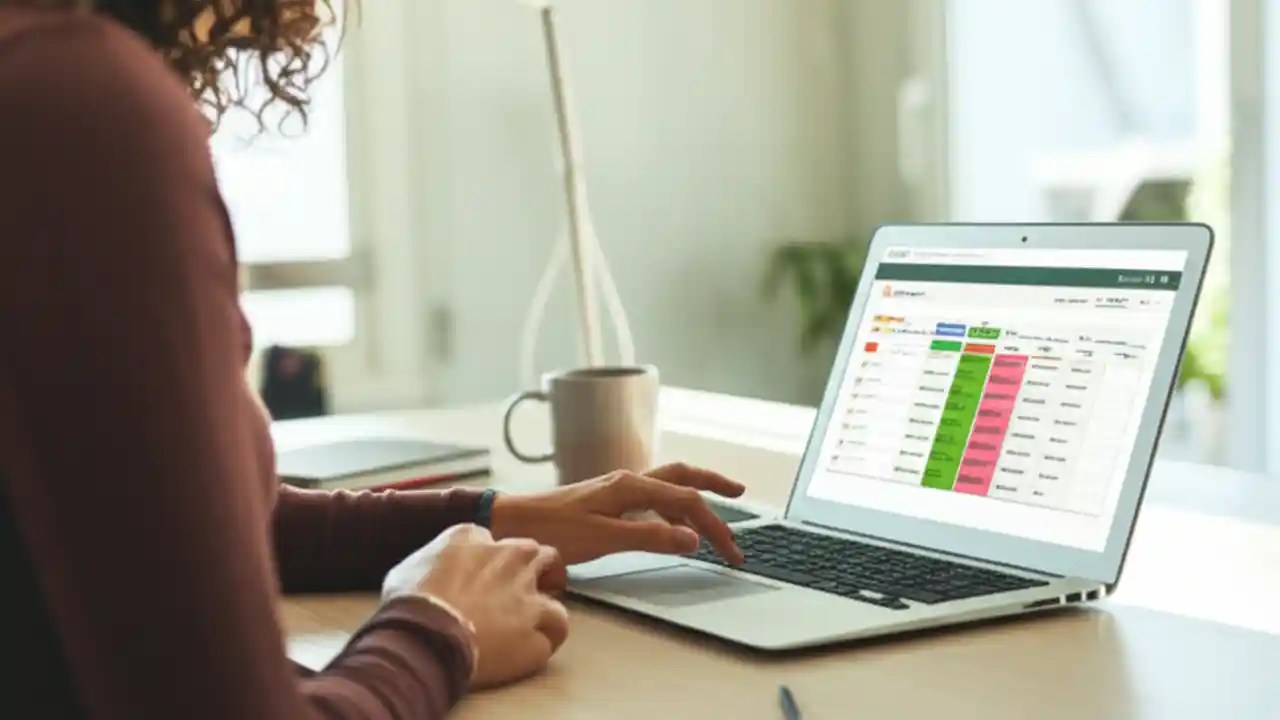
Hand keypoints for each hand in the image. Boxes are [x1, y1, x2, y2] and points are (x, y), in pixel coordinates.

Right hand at [382, 524, 569, 688]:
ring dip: (546, 606)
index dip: (490, 563)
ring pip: (556, 589)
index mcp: (474, 537)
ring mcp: (529, 590)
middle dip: (533, 573)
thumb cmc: (410, 603)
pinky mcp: (540, 624)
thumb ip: (433, 560)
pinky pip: (556, 629)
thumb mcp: (408, 567)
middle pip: (538, 555)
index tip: (480, 581)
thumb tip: (435, 570)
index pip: (494, 541)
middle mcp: (510, 556)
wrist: (426, 634)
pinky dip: (545, 640)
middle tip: (517, 598)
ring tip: (531, 625)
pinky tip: (528, 651)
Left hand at [490, 463, 746, 564]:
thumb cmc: (551, 530)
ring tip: (716, 504)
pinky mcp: (608, 500)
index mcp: (630, 486)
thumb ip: (649, 537)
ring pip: (668, 483)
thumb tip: (691, 538)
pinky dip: (673, 504)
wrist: (511, 521)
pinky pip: (653, 495)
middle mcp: (627, 481)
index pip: (686, 501)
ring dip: (695, 493)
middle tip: (741, 495)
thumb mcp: (603, 538)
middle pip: (682, 477)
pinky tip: (675, 519)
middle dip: (714, 486)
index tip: (731, 551)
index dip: (714, 526)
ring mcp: (617, 489)